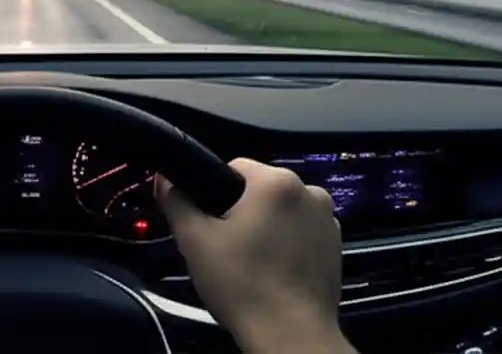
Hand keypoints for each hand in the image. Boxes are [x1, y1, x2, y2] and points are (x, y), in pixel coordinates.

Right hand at [154, 159, 354, 353]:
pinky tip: (273, 270)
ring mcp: (328, 220)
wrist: (289, 335)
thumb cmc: (241, 283)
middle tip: (224, 246)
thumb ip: (177, 201)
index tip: (208, 223)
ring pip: (282, 212)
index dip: (214, 192)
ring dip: (266, 226)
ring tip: (249, 262)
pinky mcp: (336, 246)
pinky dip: (287, 243)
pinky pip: (301, 232)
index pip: (234, 167)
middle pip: (260, 190)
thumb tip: (165, 179)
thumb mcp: (195, 241)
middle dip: (241, 211)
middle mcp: (310, 192)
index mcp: (277, 181)